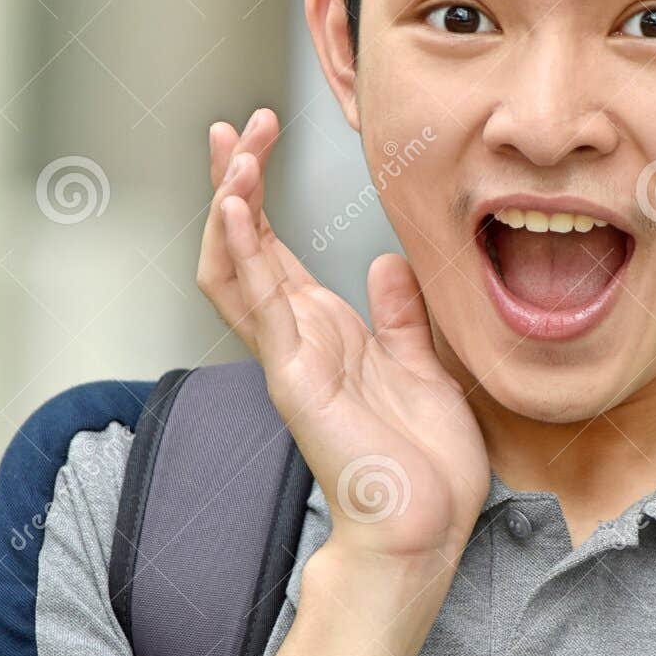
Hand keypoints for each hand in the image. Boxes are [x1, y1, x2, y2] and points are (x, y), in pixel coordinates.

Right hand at [197, 109, 489, 565]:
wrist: (423, 529)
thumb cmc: (425, 464)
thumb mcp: (423, 367)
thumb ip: (400, 315)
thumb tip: (386, 264)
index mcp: (325, 334)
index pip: (273, 250)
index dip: (258, 194)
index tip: (260, 137)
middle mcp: (298, 339)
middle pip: (243, 248)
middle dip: (236, 183)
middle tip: (235, 127)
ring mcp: (290, 357)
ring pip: (236, 268)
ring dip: (230, 206)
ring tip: (233, 153)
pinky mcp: (296, 377)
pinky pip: (258, 305)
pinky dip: (240, 252)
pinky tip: (232, 208)